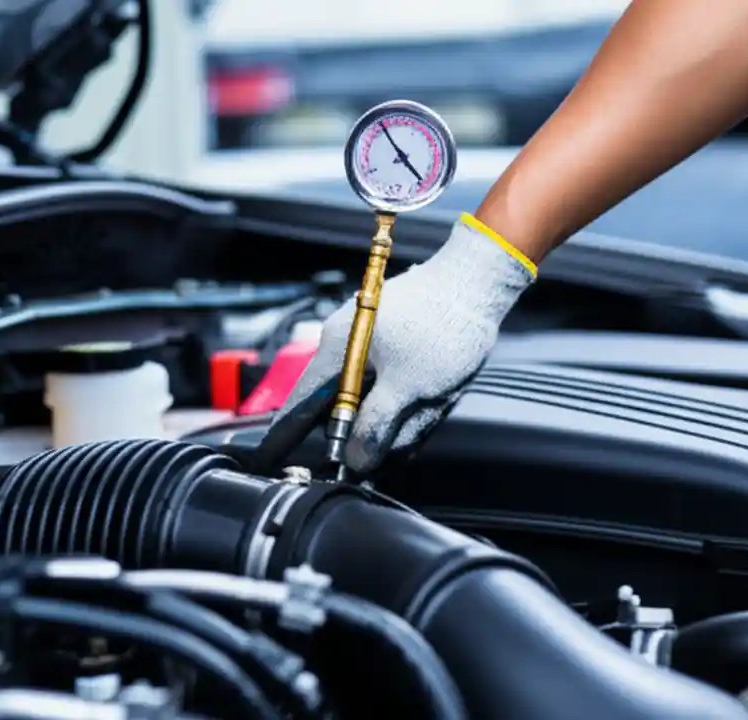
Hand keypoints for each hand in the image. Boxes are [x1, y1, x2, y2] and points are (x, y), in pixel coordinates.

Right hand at [257, 214, 535, 472]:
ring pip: (368, 396)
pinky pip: (388, 382)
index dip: (284, 437)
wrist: (478, 277)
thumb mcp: (410, 387)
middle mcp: (344, 343)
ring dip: (393, 415)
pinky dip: (404, 400)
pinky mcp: (391, 340)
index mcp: (338, 349)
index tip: (268, 461)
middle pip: (338, 405)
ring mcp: (367, 340)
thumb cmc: (443, 325)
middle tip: (389, 449)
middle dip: (363, 431)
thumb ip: (378, 427)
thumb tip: (355, 460)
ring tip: (426, 407)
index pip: (300, 404)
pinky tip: (430, 398)